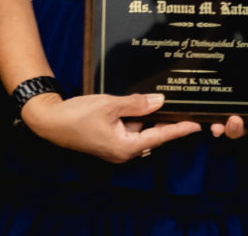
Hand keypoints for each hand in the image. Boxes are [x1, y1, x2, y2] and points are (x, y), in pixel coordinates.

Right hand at [20, 91, 200, 163]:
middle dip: (159, 117)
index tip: (197, 125)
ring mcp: (115, 147)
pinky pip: (127, 127)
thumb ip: (136, 104)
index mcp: (125, 147)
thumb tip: (160, 102)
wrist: (50, 121)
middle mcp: (123, 151)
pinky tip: (129, 102)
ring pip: (139, 128)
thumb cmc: (77, 115)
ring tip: (144, 97)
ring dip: (141, 114)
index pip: (160, 136)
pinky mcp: (109, 140)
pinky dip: (131, 115)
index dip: (179, 129)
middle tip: (176, 101)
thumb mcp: (110, 104)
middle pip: (150, 132)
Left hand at [210, 52, 247, 138]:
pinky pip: (214, 108)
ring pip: (226, 124)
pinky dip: (207, 116)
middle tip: (234, 121)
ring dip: (221, 128)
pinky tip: (201, 116)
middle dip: (237, 130)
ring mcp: (237, 104)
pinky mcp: (225, 94)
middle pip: (243, 131)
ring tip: (216, 125)